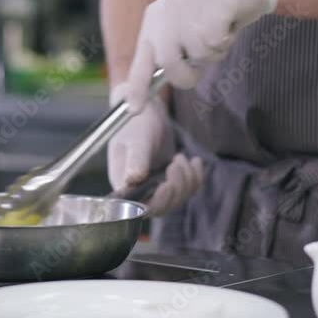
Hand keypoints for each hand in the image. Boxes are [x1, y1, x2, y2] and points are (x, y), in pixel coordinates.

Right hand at [108, 84, 204, 215]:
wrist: (144, 109)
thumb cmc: (135, 121)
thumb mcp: (136, 138)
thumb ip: (136, 158)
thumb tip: (133, 178)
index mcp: (122, 183)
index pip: (139, 207)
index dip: (157, 202)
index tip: (167, 185)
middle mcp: (136, 189)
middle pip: (162, 207)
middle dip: (176, 188)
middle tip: (177, 162)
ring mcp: (153, 185)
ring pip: (177, 199)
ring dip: (187, 181)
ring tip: (181, 157)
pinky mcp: (168, 179)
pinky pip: (187, 189)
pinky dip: (195, 177)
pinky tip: (195, 161)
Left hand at [126, 0, 277, 109]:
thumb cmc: (211, 10)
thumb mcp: (182, 26)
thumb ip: (170, 50)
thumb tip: (162, 80)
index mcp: (154, 18)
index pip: (141, 60)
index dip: (137, 87)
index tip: (134, 109)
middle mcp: (166, 12)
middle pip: (169, 64)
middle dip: (187, 76)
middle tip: (201, 69)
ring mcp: (189, 7)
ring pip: (199, 55)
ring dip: (215, 52)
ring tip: (218, 30)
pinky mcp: (212, 5)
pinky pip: (217, 43)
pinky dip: (227, 40)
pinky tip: (228, 23)